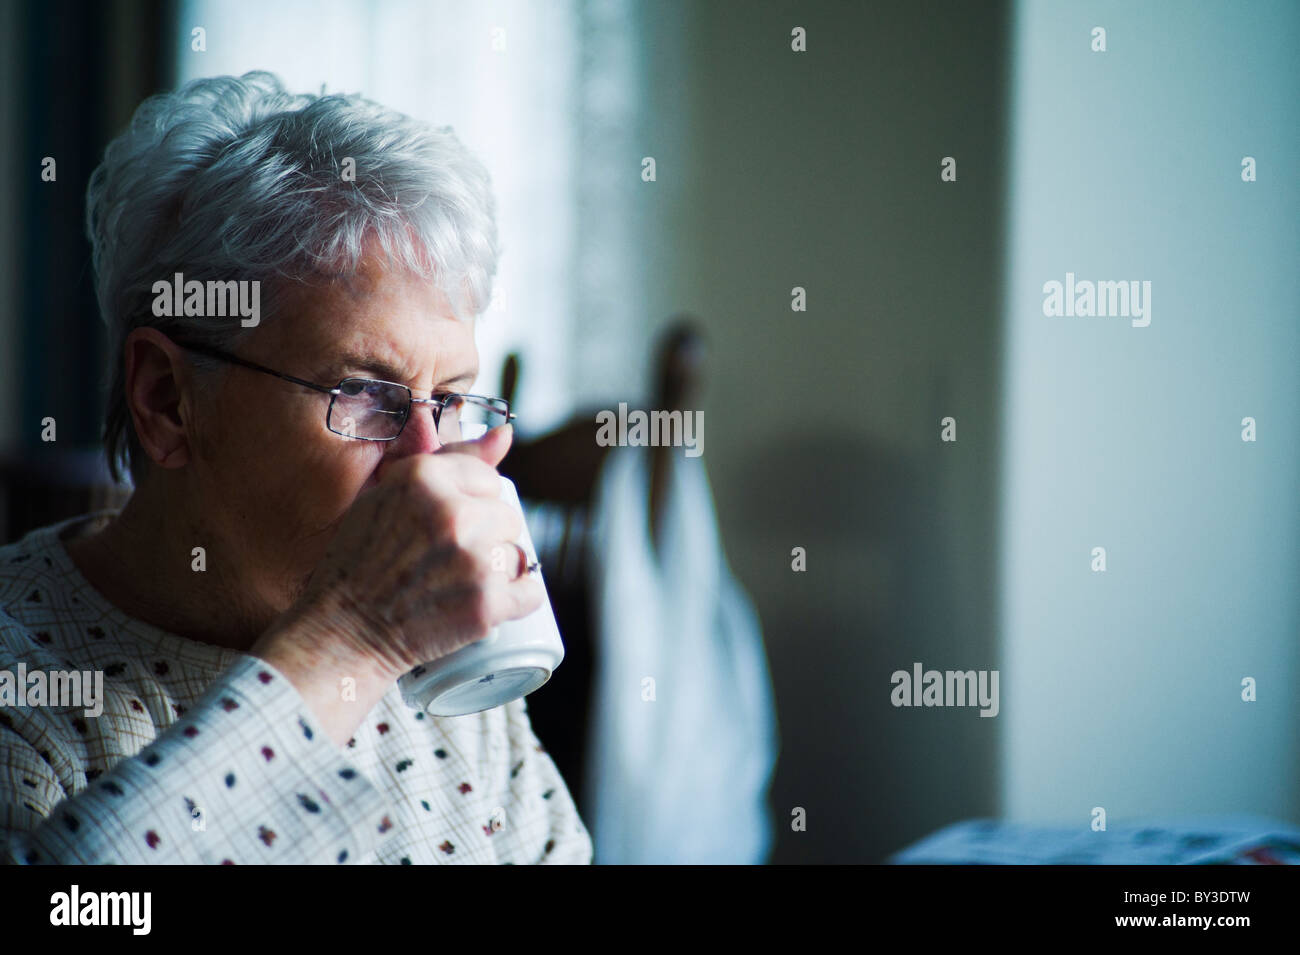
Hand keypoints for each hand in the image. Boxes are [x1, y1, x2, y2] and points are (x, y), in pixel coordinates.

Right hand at [251, 424, 544, 743]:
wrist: (342, 631)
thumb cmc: (360, 563)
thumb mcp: (388, 495)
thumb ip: (450, 459)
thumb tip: (507, 434)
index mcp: (424, 477)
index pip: (487, 480)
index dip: (469, 504)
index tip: (445, 526)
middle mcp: (452, 513)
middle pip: (506, 517)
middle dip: (485, 537)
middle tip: (447, 560)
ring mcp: (474, 560)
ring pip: (518, 555)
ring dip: (497, 570)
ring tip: (456, 584)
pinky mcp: (487, 604)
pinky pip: (530, 592)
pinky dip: (514, 602)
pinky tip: (483, 603)